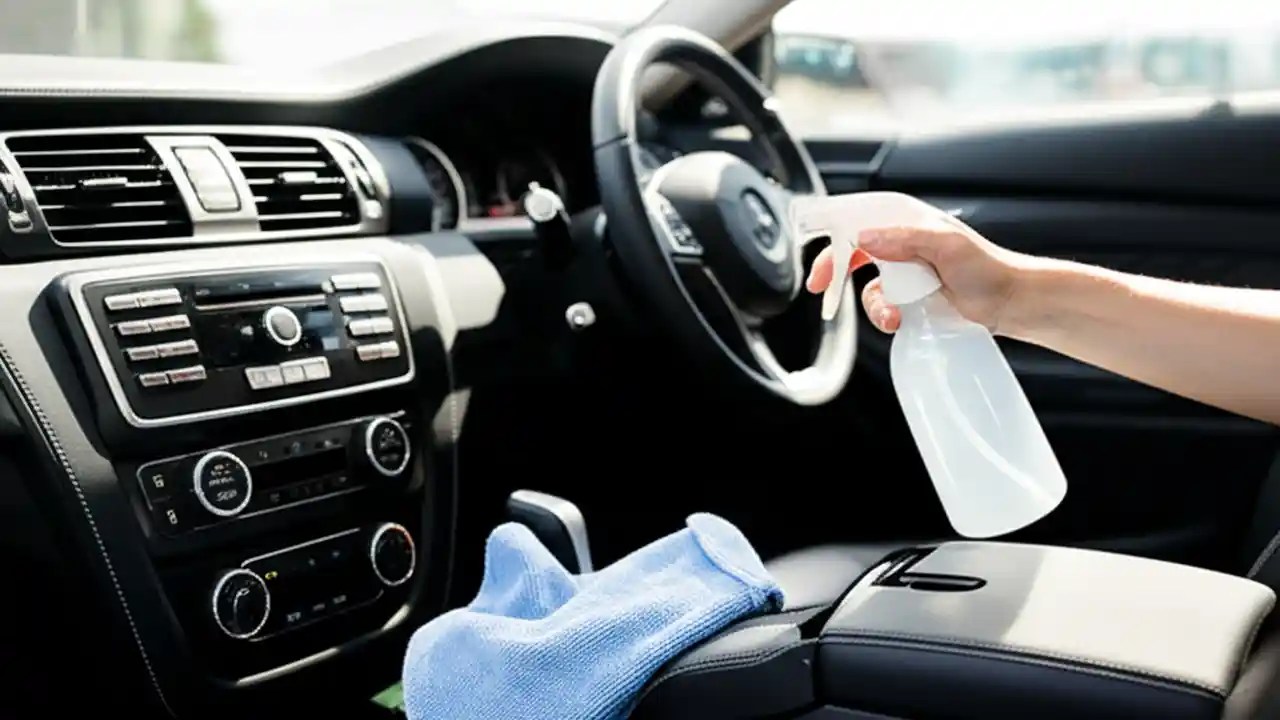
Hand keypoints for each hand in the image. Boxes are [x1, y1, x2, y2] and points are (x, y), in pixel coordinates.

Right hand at [805, 222, 1030, 334]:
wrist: (1012, 303)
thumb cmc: (989, 268)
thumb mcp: (947, 246)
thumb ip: (905, 239)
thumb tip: (863, 238)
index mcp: (910, 222)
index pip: (862, 217)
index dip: (837, 229)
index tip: (819, 243)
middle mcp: (904, 244)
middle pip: (854, 252)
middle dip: (835, 270)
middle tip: (821, 288)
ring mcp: (907, 273)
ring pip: (869, 286)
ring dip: (873, 304)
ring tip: (891, 316)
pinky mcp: (911, 298)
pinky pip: (883, 306)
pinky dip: (884, 316)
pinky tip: (898, 322)